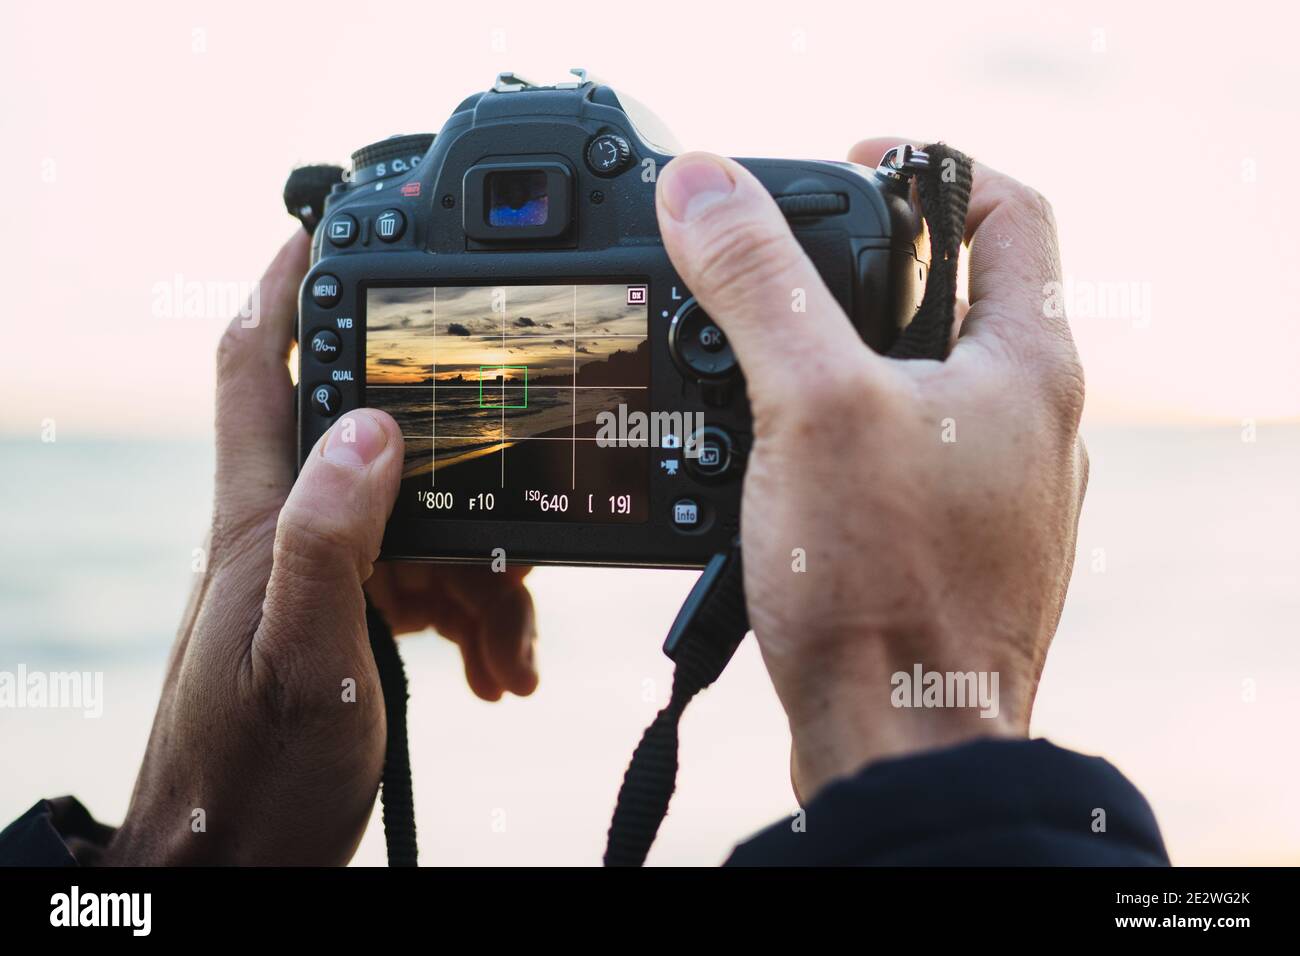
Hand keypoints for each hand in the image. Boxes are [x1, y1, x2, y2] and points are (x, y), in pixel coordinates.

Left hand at [105, 233, 534, 865]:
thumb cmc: (251, 774)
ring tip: (515, 650)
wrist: (239, 864)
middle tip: (520, 491)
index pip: (252, 366)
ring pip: (423, 524)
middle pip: (378, 440)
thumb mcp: (306, 657)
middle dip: (458, 460)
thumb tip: (369, 427)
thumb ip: (330, 542)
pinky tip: (503, 668)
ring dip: (485, 578)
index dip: (281, 285)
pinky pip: (428, 588)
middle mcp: (289, 528)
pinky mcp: (350, 621)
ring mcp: (322, 574)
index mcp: (265, 516)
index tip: (324, 223)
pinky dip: (475, 619)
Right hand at [654, 143, 1086, 801]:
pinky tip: (778, 465)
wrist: (900, 742)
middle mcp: (1028, 424)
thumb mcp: (812, 406)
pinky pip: (898, 462)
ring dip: (843, 362)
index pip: (1009, 211)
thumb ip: (758, 284)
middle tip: (777, 278)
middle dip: (861, 272)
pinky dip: (840, 441)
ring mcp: (994, 492)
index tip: (847, 173)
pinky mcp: (950, 546)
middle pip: (952, 299)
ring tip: (762, 370)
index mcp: (1027, 366)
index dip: (928, 169)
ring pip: (918, 386)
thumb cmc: (885, 587)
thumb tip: (702, 186)